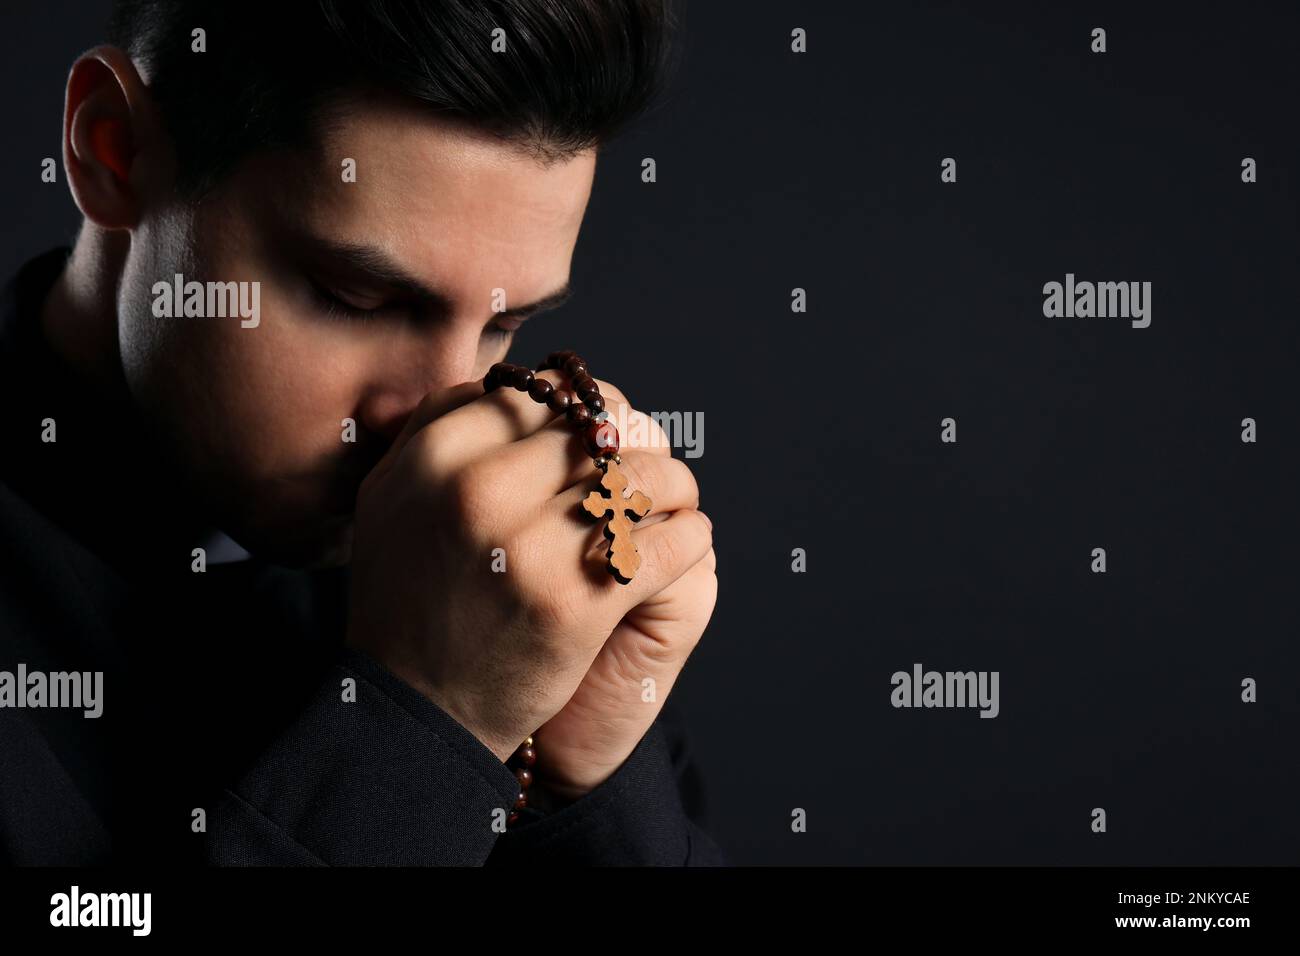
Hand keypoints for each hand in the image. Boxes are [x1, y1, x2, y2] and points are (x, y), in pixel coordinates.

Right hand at [344, 370, 712, 764]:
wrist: (418, 712)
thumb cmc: (410, 599)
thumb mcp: (391, 501)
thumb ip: (433, 430)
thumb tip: (502, 379)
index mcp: (435, 459)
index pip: (537, 396)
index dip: (574, 409)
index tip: (590, 432)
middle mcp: (479, 494)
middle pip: (596, 431)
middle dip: (632, 444)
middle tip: (642, 466)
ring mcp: (532, 549)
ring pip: (642, 478)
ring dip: (672, 485)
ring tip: (672, 500)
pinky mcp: (579, 604)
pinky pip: (666, 542)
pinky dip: (688, 536)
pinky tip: (682, 541)